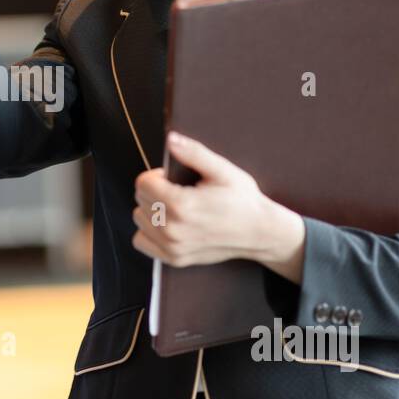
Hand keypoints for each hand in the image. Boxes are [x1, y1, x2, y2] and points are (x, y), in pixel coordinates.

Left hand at [131, 132, 306, 281]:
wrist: (259, 232)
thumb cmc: (242, 200)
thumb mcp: (222, 170)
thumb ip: (194, 153)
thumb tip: (170, 139)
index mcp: (181, 205)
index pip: (143, 184)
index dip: (157, 176)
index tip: (173, 179)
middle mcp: (173, 229)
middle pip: (140, 200)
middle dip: (155, 191)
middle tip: (179, 192)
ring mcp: (173, 247)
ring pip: (139, 219)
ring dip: (152, 210)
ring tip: (176, 208)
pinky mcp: (174, 259)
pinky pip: (141, 241)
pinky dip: (149, 232)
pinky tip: (169, 224)